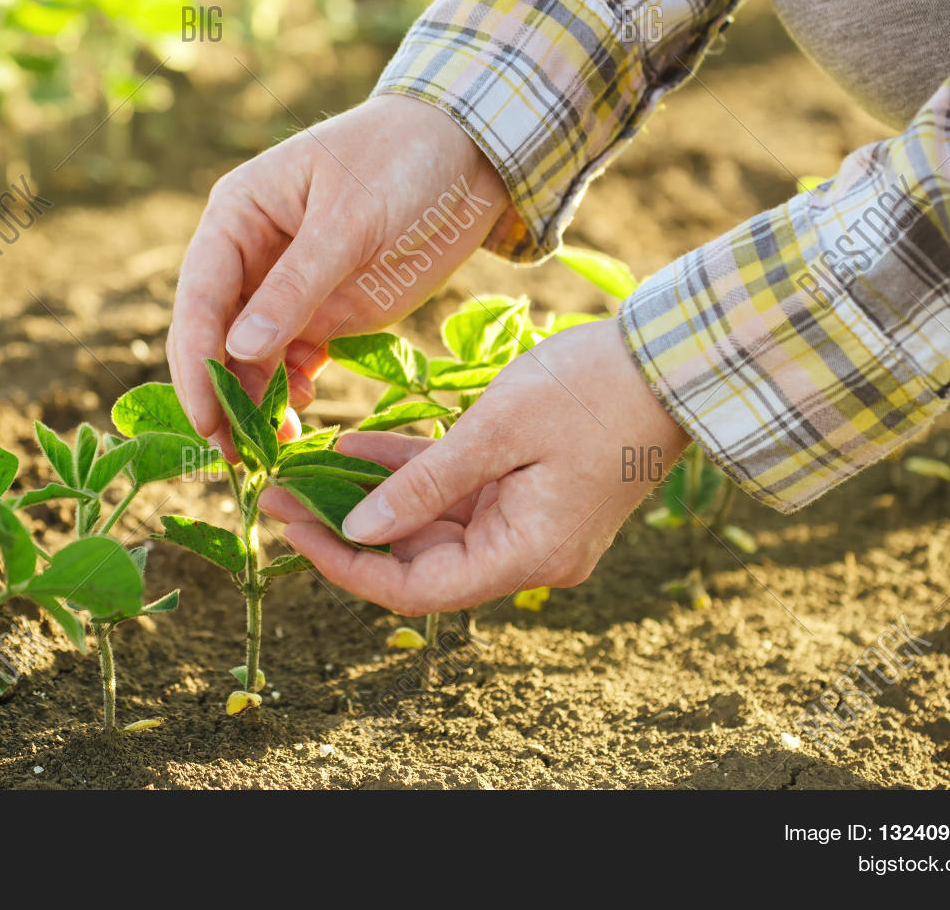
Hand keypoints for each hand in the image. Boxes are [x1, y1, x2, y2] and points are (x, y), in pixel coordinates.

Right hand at [168, 93, 506, 444]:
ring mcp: (284, 291)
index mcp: (237, 216)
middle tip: (230, 454)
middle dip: (218, 394)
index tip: (205, 416)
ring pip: (248, 360)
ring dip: (252, 404)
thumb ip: (297, 286)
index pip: (199, 295)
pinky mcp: (321, 316)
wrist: (470, 156)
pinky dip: (288, 397)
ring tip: (270, 451)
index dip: (196, 359)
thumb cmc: (402, 162)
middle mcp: (248, 257)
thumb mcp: (351, 220)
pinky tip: (301, 420)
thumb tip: (237, 350)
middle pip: (214, 336)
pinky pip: (289, 366)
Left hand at [260, 319, 689, 614]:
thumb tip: (356, 528)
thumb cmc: (593, 390)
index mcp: (528, 555)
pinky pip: (454, 492)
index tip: (291, 531)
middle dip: (346, 529)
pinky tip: (352, 449)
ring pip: (430, 524)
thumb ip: (424, 483)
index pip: (417, 590)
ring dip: (370, 499)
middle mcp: (527, 553)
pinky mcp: (527, 489)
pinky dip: (408, 473)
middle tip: (277, 494)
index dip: (347, 568)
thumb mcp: (497, 431)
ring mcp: (528, 522)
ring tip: (300, 471)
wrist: (672, 358)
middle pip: (417, 561)